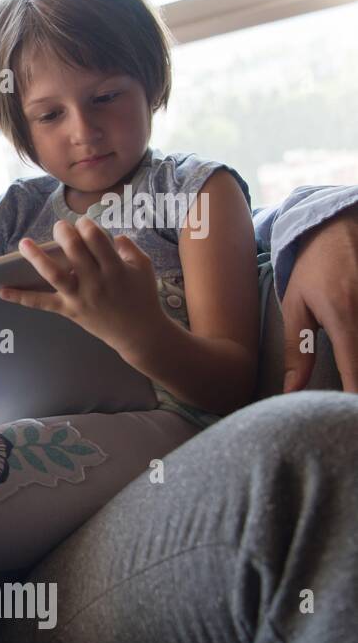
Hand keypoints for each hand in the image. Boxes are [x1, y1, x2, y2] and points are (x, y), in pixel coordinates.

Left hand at [0, 217, 162, 358]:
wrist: (139, 333)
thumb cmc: (142, 296)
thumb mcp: (143, 267)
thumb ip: (129, 247)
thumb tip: (112, 234)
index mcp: (115, 268)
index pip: (97, 239)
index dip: (86, 225)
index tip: (82, 223)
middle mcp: (96, 282)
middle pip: (75, 251)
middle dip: (64, 233)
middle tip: (59, 227)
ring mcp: (80, 297)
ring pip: (54, 274)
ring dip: (37, 257)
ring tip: (23, 243)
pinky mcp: (69, 311)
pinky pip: (42, 304)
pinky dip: (21, 298)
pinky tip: (2, 291)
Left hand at [280, 207, 357, 391]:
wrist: (341, 226)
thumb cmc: (314, 268)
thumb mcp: (296, 306)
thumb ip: (297, 350)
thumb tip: (292, 390)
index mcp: (345, 316)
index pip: (356, 368)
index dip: (353, 394)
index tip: (346, 415)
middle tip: (345, 406)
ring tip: (349, 383)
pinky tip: (356, 357)